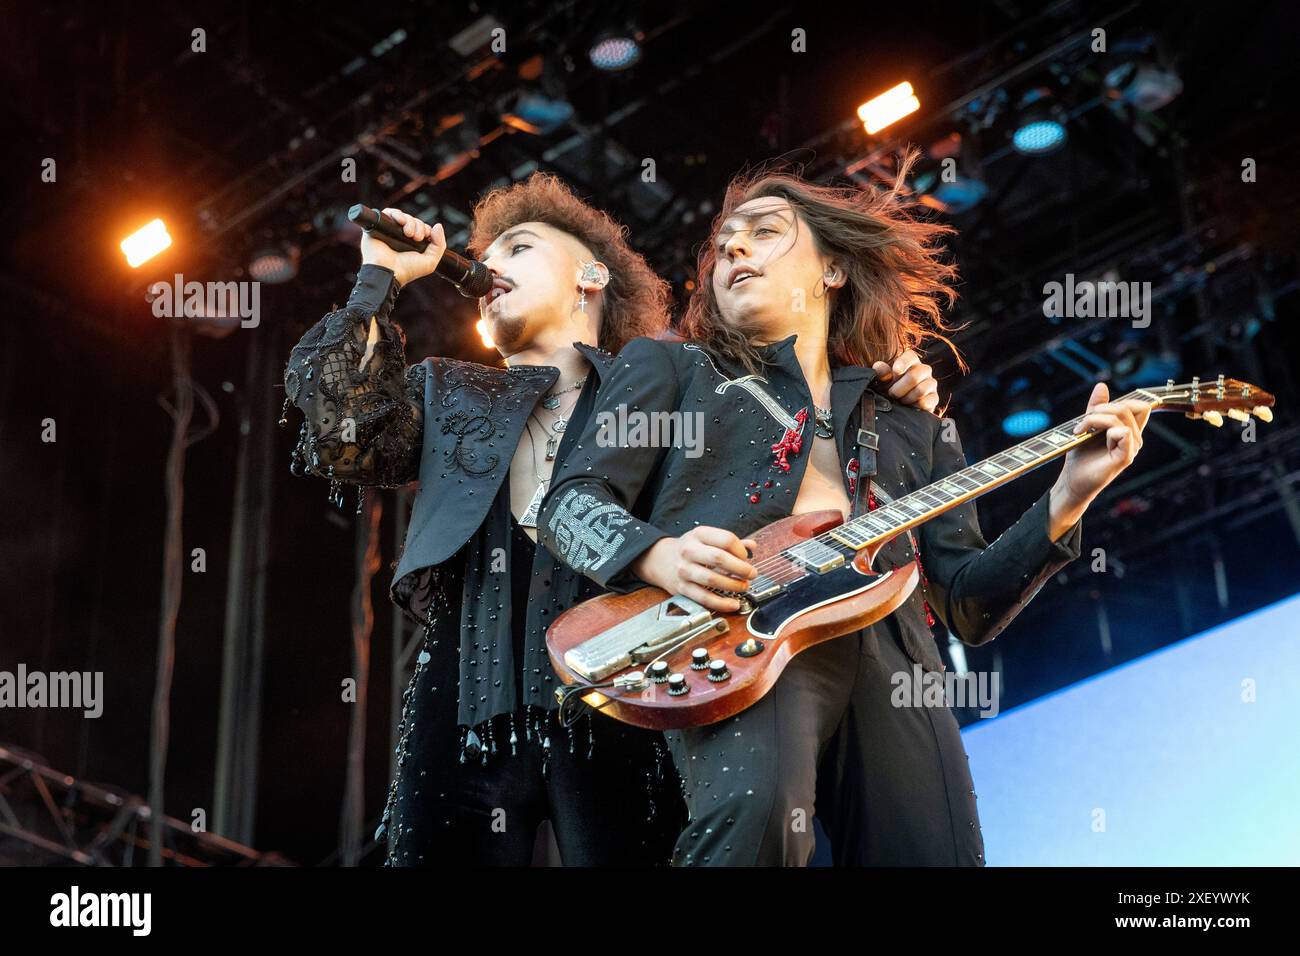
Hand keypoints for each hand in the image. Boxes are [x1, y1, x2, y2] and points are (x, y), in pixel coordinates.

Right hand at [360, 208, 446, 286]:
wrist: (389, 272)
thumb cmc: (407, 270)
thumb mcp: (430, 261)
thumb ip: (439, 244)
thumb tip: (438, 225)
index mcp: (412, 244)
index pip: (422, 228)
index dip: (425, 229)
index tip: (425, 237)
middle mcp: (401, 237)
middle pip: (414, 221)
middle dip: (419, 226)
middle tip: (416, 238)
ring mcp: (390, 231)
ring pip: (403, 216)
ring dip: (409, 221)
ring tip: (408, 233)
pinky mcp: (378, 227)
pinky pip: (388, 213)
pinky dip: (396, 214)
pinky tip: (400, 221)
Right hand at [631, 527, 758, 612]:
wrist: (660, 560)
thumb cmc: (690, 549)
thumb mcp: (706, 538)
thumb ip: (729, 542)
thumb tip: (752, 546)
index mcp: (698, 534)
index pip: (725, 539)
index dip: (741, 550)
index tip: (747, 557)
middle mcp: (689, 551)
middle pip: (719, 558)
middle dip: (740, 568)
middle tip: (751, 574)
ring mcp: (684, 570)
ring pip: (712, 579)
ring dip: (733, 585)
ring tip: (743, 586)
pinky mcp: (681, 588)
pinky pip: (704, 598)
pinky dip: (721, 603)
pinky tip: (733, 604)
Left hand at [873, 349, 938, 412]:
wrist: (900, 406)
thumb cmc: (890, 388)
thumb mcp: (882, 381)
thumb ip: (880, 372)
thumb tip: (878, 367)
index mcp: (910, 362)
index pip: (910, 356)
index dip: (903, 363)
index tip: (895, 371)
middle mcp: (923, 370)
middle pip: (915, 376)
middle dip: (899, 388)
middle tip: (891, 394)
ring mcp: (930, 383)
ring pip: (921, 390)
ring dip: (906, 398)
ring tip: (900, 401)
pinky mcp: (934, 398)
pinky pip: (927, 402)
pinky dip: (915, 406)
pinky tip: (909, 406)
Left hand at [1048, 382, 1150, 537]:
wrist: (1072, 480)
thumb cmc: (1080, 455)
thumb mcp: (1087, 425)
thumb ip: (1095, 406)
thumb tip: (1102, 385)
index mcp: (1129, 430)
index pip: (1140, 406)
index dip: (1121, 400)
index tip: (1096, 408)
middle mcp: (1135, 438)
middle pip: (1130, 407)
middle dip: (1103, 407)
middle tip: (1084, 420)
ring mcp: (1132, 448)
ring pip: (1122, 417)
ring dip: (1096, 418)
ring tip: (1081, 429)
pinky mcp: (1125, 457)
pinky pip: (1122, 432)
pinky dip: (1104, 430)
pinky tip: (1090, 438)